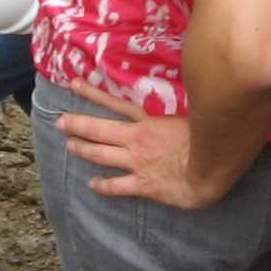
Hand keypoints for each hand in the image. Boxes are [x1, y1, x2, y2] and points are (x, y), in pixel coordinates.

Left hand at [65, 83, 232, 208]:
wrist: (211, 170)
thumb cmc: (207, 139)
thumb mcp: (192, 113)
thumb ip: (178, 105)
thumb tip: (181, 86)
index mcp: (148, 122)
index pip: (116, 104)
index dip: (93, 94)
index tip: (74, 85)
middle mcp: (137, 140)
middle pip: (100, 130)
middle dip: (78, 125)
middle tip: (59, 121)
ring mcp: (137, 163)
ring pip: (102, 155)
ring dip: (84, 150)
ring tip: (69, 146)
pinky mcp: (142, 185)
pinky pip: (117, 186)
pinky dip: (103, 185)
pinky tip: (91, 184)